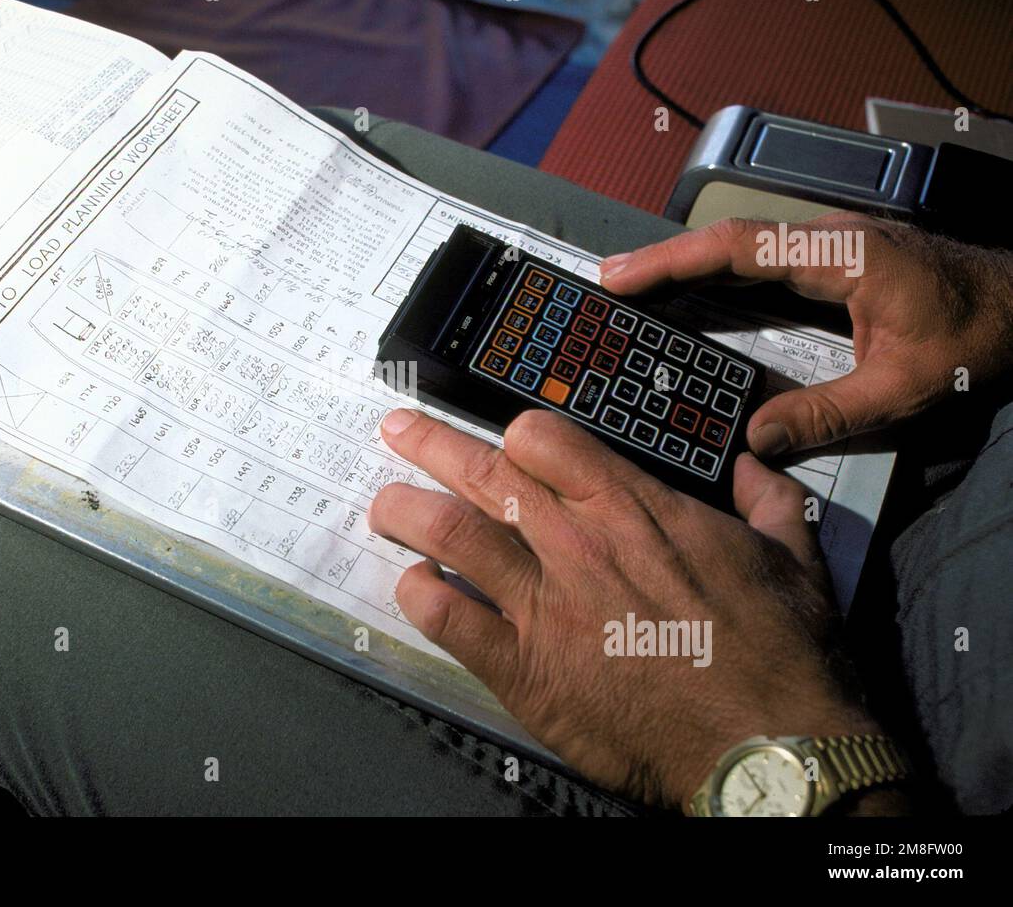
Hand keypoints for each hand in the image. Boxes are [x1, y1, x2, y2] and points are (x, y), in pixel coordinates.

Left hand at [369, 408, 879, 810]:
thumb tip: (754, 468)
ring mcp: (545, 605)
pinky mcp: (524, 668)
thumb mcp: (792, 558)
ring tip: (382, 502)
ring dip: (407, 510)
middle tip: (398, 428)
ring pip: (452, 532)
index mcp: (636, 510)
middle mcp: (578, 545)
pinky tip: (411, 584)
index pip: (544, 439)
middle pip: (484, 473)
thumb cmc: (780, 657)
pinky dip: (421, 596)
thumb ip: (767, 500)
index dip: (517, 434)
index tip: (505, 440)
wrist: (766, 745)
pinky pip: (450, 619)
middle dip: (431, 444)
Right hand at [599, 215, 1012, 456]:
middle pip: (727, 242)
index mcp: (840, 256)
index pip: (738, 249)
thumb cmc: (977, 336)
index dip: (675, 261)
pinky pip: (759, 261)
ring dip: (686, 266)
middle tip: (606, 283)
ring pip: (740, 249)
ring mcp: (827, 246)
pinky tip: (690, 293)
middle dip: (663, 261)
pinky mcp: (830, 260)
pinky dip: (716, 274)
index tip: (623, 276)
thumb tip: (757, 437)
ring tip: (632, 288)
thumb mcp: (906, 387)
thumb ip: (829, 413)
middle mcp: (826, 240)